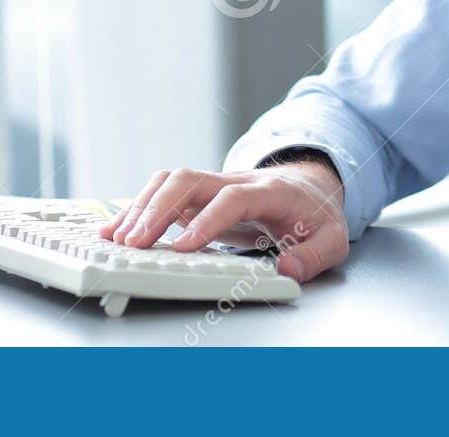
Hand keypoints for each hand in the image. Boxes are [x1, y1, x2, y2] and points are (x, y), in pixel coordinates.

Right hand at [100, 160, 349, 282]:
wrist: (310, 184)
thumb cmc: (316, 214)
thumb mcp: (332, 239)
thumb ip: (314, 256)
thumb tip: (286, 269)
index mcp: (269, 191)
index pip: (232, 199)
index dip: (207, 221)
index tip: (184, 248)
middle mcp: (235, 181)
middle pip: (189, 180)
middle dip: (158, 209)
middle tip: (135, 243)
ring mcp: (214, 184)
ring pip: (170, 181)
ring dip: (141, 206)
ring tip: (116, 238)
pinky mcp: (199, 195)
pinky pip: (163, 191)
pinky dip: (137, 208)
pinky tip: (116, 229)